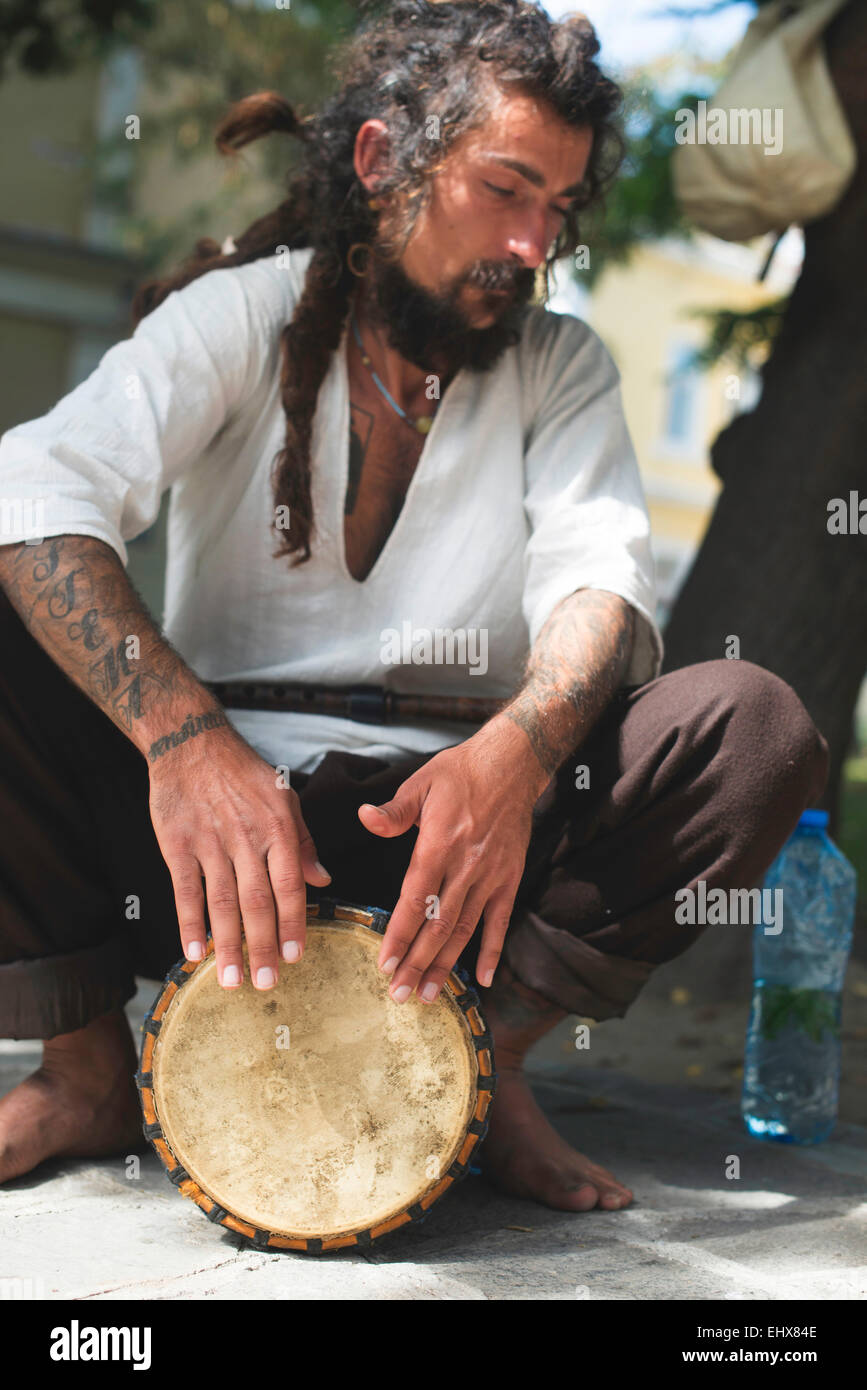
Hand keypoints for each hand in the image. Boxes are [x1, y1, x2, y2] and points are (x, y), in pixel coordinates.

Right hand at [148, 727, 330, 988]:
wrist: (193, 744)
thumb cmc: (245, 775)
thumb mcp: (285, 798)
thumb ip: (304, 843)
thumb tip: (324, 881)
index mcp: (278, 827)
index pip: (289, 883)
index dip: (292, 922)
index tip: (295, 957)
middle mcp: (246, 837)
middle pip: (256, 900)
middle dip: (262, 944)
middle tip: (265, 984)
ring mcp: (210, 841)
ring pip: (221, 901)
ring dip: (227, 943)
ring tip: (232, 980)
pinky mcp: (177, 843)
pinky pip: (185, 889)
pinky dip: (189, 922)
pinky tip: (194, 951)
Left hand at [358, 719, 546, 1003]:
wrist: (512, 763)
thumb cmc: (460, 772)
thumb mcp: (421, 782)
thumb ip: (394, 811)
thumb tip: (365, 818)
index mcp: (439, 844)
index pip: (415, 900)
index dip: (400, 934)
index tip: (384, 963)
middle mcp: (465, 866)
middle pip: (438, 924)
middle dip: (417, 963)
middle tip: (398, 994)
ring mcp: (490, 875)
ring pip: (465, 929)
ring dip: (446, 965)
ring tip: (428, 995)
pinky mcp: (509, 878)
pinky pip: (501, 921)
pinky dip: (493, 951)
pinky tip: (485, 979)